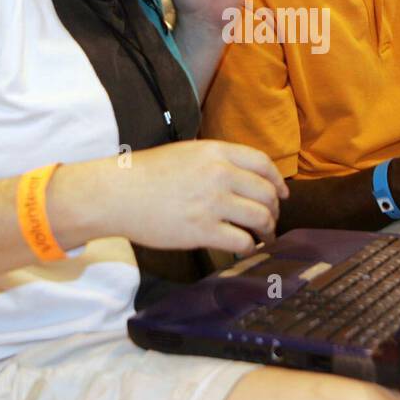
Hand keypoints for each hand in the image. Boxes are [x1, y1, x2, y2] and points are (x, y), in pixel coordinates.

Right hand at [57, 140, 288, 254]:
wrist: (117, 193)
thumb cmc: (146, 174)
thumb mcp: (186, 153)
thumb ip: (216, 161)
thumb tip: (243, 177)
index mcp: (216, 152)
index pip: (263, 164)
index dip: (277, 181)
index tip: (282, 194)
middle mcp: (219, 175)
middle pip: (266, 193)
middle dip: (274, 210)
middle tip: (271, 220)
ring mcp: (213, 203)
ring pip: (260, 218)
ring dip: (267, 230)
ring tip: (264, 236)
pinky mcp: (203, 230)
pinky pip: (242, 240)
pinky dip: (249, 246)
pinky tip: (245, 247)